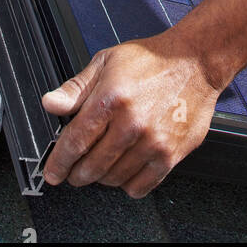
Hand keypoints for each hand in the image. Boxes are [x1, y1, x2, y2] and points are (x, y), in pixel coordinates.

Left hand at [41, 33, 221, 196]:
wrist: (195, 61)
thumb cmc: (152, 60)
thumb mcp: (106, 62)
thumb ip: (76, 87)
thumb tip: (50, 104)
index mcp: (111, 99)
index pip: (75, 142)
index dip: (59, 162)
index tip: (53, 172)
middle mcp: (131, 124)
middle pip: (92, 166)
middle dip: (77, 174)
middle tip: (75, 170)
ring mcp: (153, 142)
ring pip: (114, 179)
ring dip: (102, 177)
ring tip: (103, 163)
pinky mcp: (171, 154)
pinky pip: (140, 186)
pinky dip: (128, 184)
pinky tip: (126, 168)